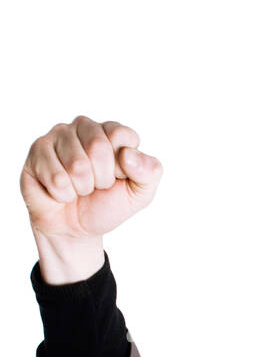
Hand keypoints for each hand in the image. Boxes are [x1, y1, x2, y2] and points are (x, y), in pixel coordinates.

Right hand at [20, 115, 162, 242]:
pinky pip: (57, 178)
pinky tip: (59, 191)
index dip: (122, 167)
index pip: (122, 136)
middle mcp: (84, 127)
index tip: (117, 177)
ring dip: (81, 188)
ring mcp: (58, 135)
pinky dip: (62, 194)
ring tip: (77, 188)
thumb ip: (149, 173)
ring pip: (77, 165)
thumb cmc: (105, 206)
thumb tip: (128, 155)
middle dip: (101, 180)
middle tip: (95, 186)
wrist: (74, 229)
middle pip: (98, 149)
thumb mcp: (138, 195)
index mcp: (111, 131)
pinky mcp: (38, 150)